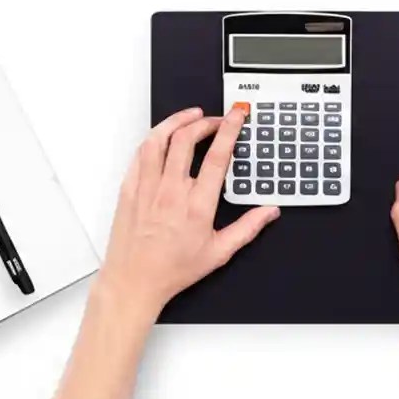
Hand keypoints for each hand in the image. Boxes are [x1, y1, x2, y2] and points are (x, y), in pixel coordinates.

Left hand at [98, 106, 280, 314]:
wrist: (134, 281)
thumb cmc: (172, 270)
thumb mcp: (219, 253)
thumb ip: (248, 228)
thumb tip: (269, 211)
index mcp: (197, 205)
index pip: (216, 156)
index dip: (229, 130)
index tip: (236, 116)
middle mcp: (171, 192)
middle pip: (185, 139)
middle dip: (204, 122)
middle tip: (215, 120)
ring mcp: (147, 188)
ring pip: (158, 140)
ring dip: (175, 122)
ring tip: (189, 116)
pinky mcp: (129, 189)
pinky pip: (140, 154)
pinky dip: (153, 140)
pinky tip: (162, 138)